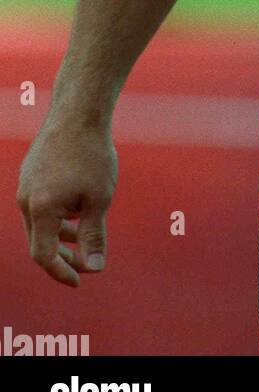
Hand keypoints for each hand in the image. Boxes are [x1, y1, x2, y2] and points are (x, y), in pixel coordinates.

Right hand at [16, 118, 117, 287]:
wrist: (79, 111)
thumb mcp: (99, 199)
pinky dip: (58, 214)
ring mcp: (26, 184)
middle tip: (86, 264)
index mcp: (40, 210)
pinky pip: (41, 203)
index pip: (44, 256)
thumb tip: (95, 268)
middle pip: (40, 241)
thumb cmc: (92, 154)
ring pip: (40, 221)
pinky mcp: (31, 172)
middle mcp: (26, 199)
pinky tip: (78, 208)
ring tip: (86, 236)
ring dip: (62, 234)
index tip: (81, 280)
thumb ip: (94, 236)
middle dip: (63, 256)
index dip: (62, 271)